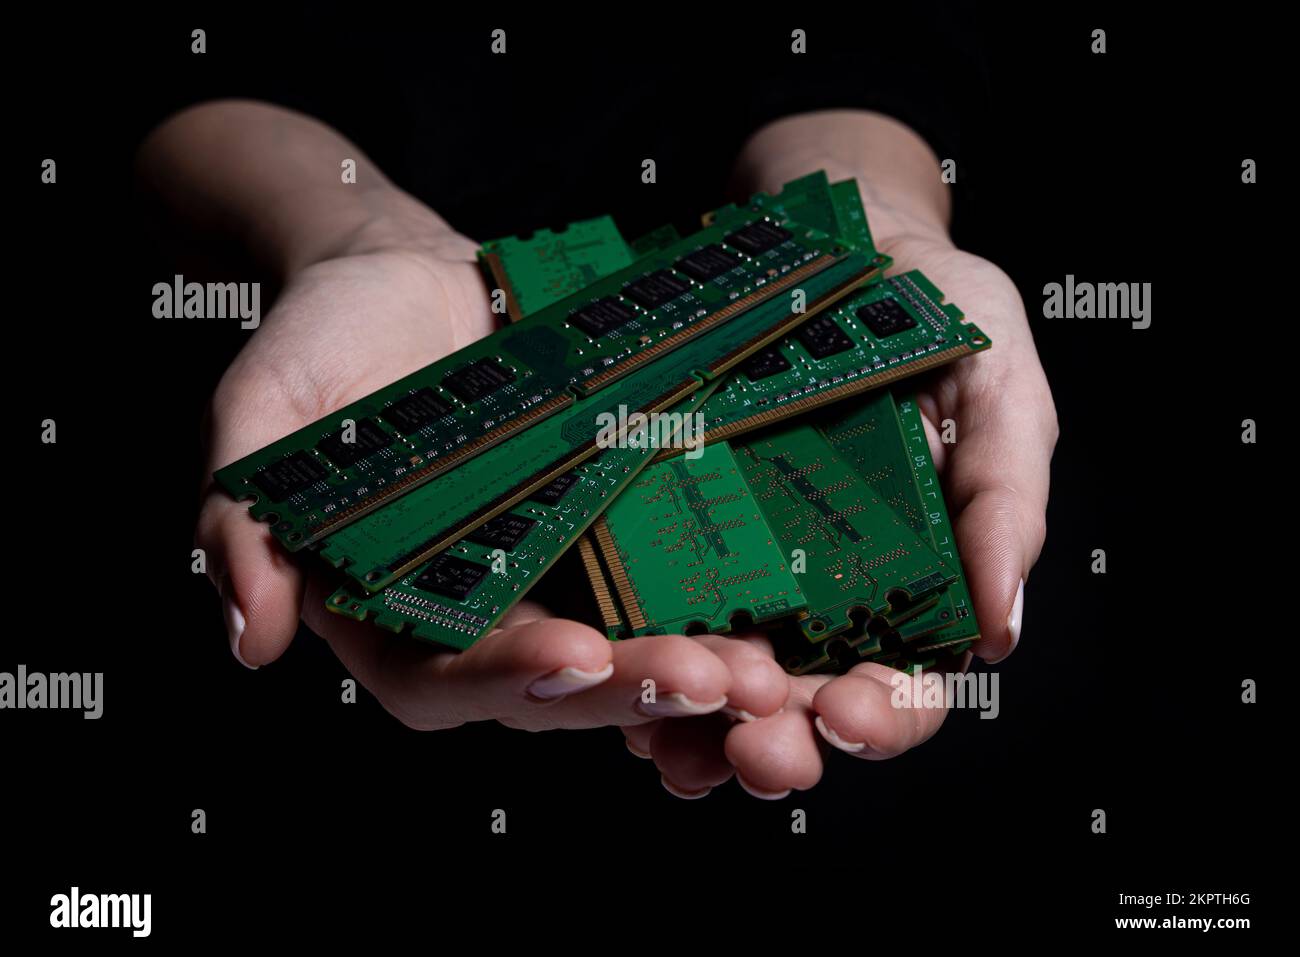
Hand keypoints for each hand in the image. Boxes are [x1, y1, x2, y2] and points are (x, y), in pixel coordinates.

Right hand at [174, 129, 787, 729]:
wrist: (406, 280)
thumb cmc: (323, 343)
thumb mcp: (262, 412)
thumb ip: (244, 521)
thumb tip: (251, 638)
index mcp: (389, 614)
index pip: (440, 680)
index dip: (505, 679)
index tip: (573, 656)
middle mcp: (479, 617)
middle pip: (557, 685)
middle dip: (631, 691)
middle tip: (710, 680)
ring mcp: (553, 579)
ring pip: (628, 652)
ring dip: (696, 671)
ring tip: (764, 671)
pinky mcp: (612, 535)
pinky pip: (668, 586)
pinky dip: (720, 607)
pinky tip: (783, 613)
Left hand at [623, 110, 1057, 796]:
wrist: (826, 224)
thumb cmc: (928, 306)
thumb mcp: (996, 386)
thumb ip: (1005, 501)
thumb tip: (1000, 629)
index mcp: (911, 582)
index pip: (907, 685)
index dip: (889, 717)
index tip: (854, 716)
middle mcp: (821, 596)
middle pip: (802, 707)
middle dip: (780, 743)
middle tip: (757, 750)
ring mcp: (737, 571)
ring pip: (716, 682)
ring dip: (695, 727)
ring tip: (673, 733)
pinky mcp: (663, 532)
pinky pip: (645, 612)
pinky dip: (632, 658)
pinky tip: (613, 673)